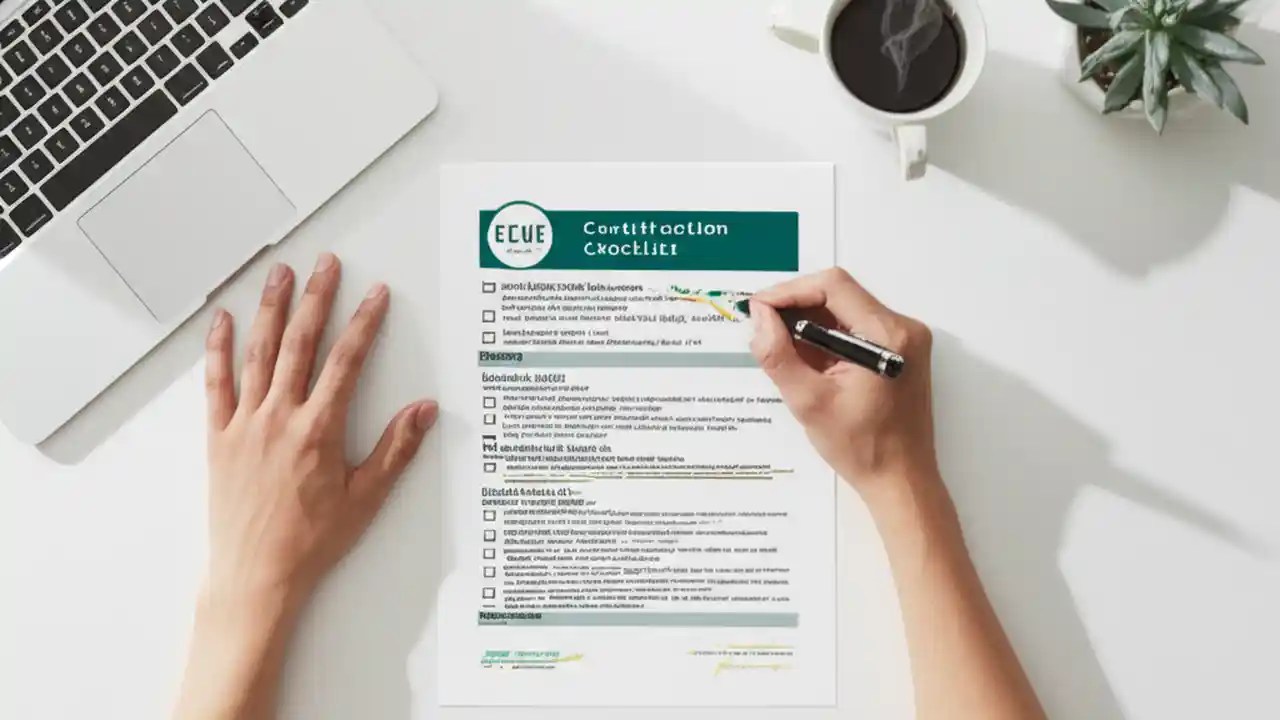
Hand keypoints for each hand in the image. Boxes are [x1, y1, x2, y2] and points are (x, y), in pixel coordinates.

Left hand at [202, 253, 436, 610]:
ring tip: (280, 275)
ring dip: (271, 309)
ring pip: (260, 353)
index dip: (364, 323)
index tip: (376, 294)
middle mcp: (280, 418)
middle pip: (301, 344)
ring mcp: (246, 424)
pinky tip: (223, 321)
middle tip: (326, 265)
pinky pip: (216, 384)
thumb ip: (396, 450)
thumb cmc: (311, 542)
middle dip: (317, 299)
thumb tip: (424, 411)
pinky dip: (219, 349)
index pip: (347, 362)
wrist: (256, 574)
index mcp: (319, 430)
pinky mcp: (219, 438)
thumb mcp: (366, 498)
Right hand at [749, 268, 936, 497]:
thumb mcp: (809, 402)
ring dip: (810, 324)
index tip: (760, 308)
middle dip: (797, 307)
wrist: (901, 481)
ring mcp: (904, 341)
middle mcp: (903, 329)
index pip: (833, 287)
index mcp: (887, 336)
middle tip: (763, 328)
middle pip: (839, 294)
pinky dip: (827, 338)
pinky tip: (807, 361)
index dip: (790, 291)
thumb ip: (778, 355)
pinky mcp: (899, 353)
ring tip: (782, 349)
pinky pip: (856, 329)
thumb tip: (759, 318)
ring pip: (845, 311)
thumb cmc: (864, 449)